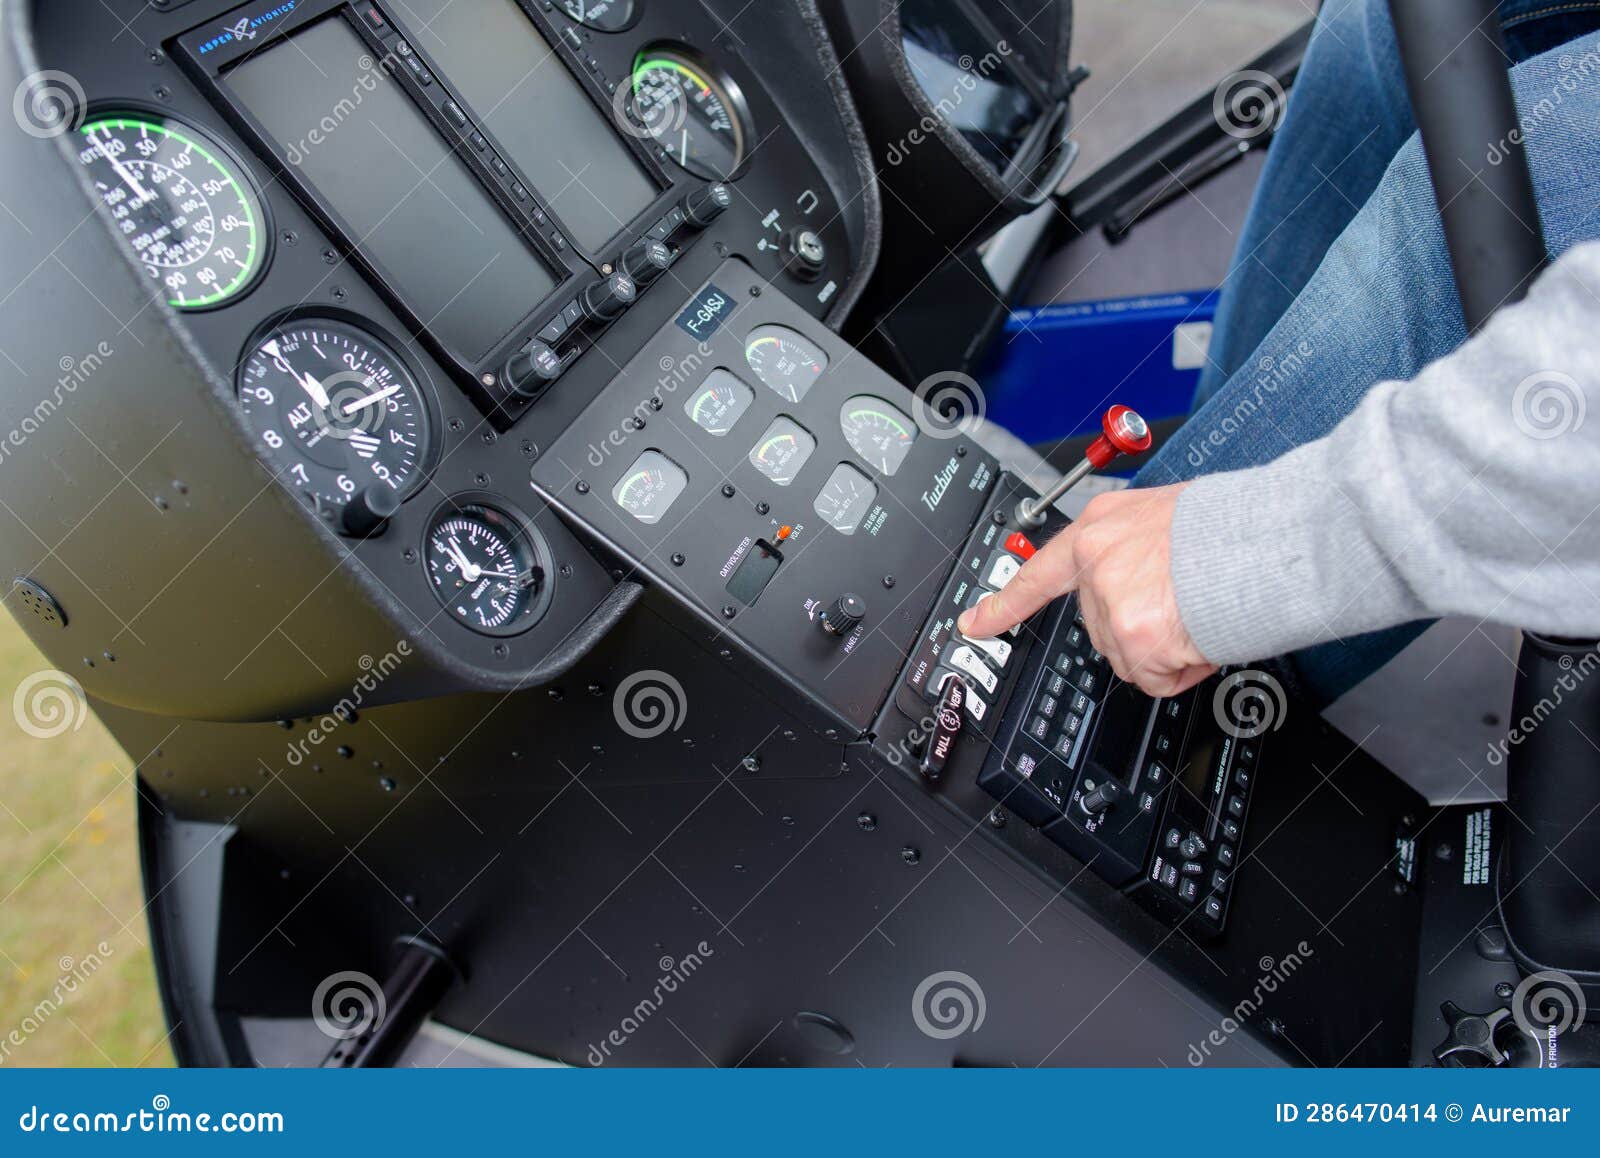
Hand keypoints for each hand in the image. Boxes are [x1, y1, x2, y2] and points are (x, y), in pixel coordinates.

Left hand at [957, 484, 1215, 697]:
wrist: (1263, 538)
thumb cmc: (1228, 525)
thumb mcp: (1161, 516)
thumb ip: (1130, 547)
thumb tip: (1133, 575)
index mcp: (1099, 529)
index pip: (1037, 574)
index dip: (1002, 605)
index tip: (972, 624)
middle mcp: (1096, 563)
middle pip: (1098, 626)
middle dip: (1138, 628)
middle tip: (1179, 604)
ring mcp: (1111, 602)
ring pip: (1127, 655)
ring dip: (1163, 649)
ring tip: (1196, 613)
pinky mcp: (1134, 637)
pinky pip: (1154, 678)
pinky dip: (1181, 669)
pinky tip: (1199, 636)